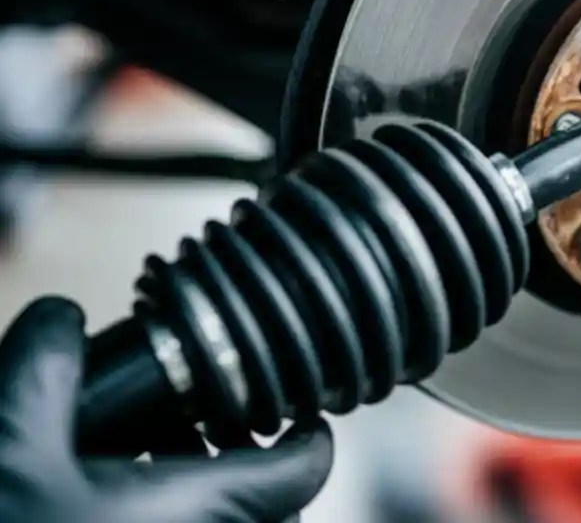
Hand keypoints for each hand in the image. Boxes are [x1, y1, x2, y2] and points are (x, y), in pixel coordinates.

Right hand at [0, 297, 332, 522]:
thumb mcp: (9, 443)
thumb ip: (45, 368)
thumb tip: (62, 321)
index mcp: (200, 515)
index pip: (304, 470)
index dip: (307, 434)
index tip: (298, 417)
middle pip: (271, 512)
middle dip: (240, 469)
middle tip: (198, 438)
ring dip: (199, 505)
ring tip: (141, 473)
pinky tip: (103, 511)